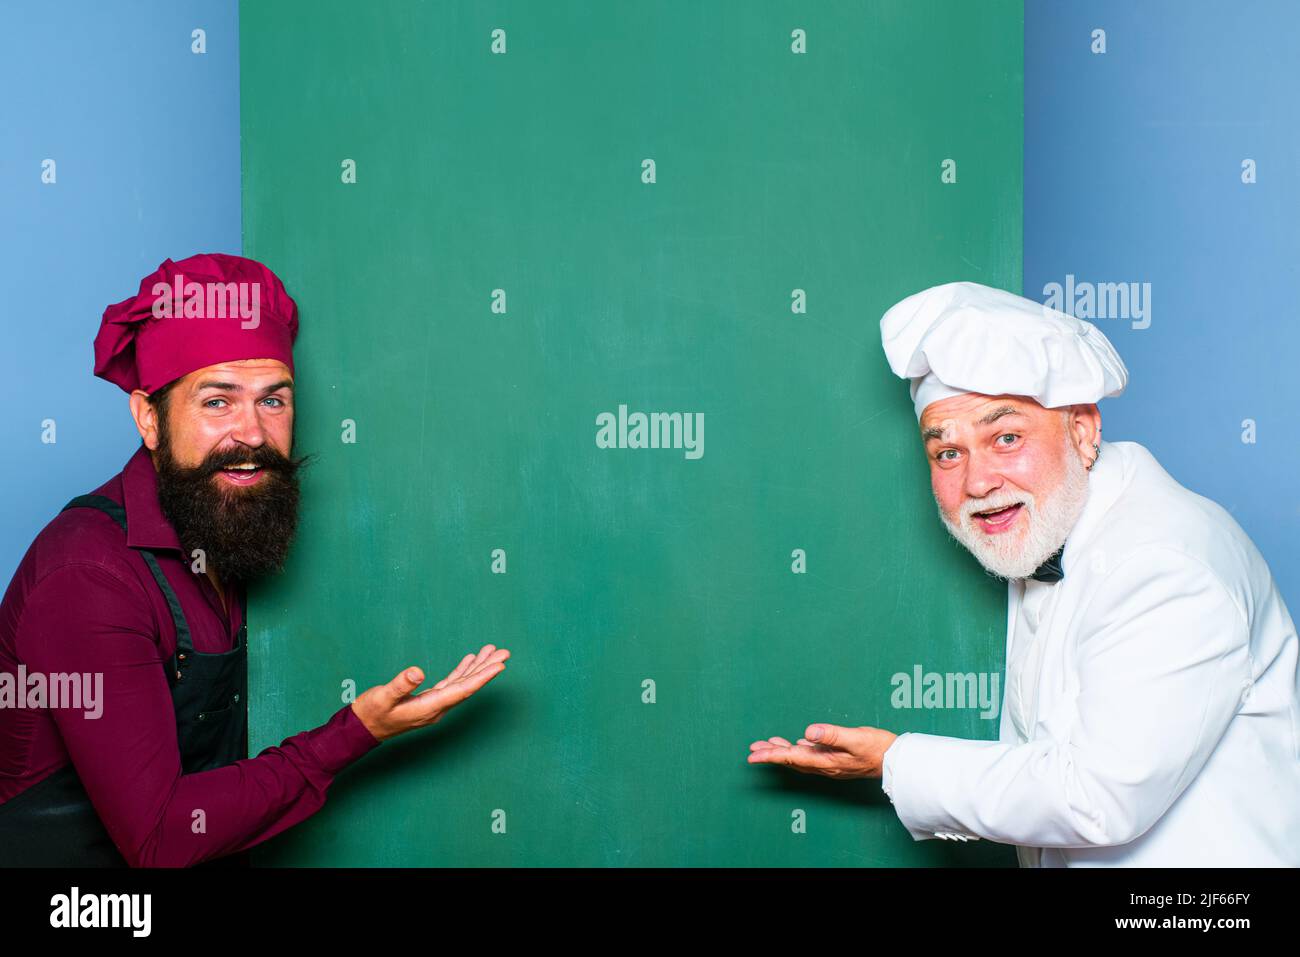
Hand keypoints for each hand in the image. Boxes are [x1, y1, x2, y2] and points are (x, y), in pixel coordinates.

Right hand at [351, 644, 509, 742]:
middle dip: (487, 668)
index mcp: (429, 708)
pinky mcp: (428, 700)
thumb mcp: (382, 698)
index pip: (462, 690)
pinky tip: (470, 660)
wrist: (362, 728)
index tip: (500, 665)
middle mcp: (437, 708)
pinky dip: (462, 671)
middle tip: (505, 653)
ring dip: (478, 667)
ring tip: (493, 651)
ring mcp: (434, 705)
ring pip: (462, 684)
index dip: (482, 677)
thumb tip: (417, 671)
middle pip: (468, 686)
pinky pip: (452, 684)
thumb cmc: (371, 714)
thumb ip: (400, 685)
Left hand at [747, 723, 896, 778]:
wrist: (895, 762)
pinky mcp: (835, 759)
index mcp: (825, 761)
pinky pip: (809, 757)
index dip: (771, 755)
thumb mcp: (855, 738)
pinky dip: (797, 750)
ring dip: (781, 752)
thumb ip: (831, 735)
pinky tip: (795, 744)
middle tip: (752, 750)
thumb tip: (808, 732)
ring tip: (766, 745)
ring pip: (798, 758)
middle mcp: (824, 765)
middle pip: (791, 760)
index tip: (753, 755)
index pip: (792, 757)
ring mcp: (829, 763)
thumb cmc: (877, 748)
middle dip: (771, 754)